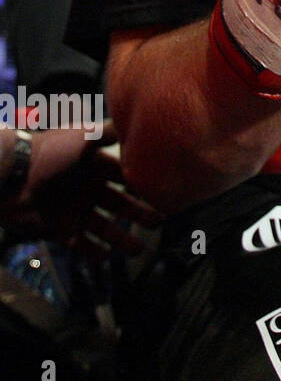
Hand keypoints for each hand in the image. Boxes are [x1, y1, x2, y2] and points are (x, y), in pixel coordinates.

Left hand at [10, 125, 158, 257]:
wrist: (10, 177)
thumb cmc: (49, 154)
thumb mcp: (82, 136)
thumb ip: (109, 132)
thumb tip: (137, 123)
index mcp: (95, 166)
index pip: (126, 177)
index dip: (144, 184)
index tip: (165, 191)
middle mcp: (88, 189)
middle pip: (120, 204)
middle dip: (139, 213)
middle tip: (159, 222)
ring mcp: (74, 211)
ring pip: (104, 228)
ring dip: (121, 239)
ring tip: (138, 250)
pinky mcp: (60, 230)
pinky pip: (80, 244)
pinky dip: (92, 252)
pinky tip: (106, 257)